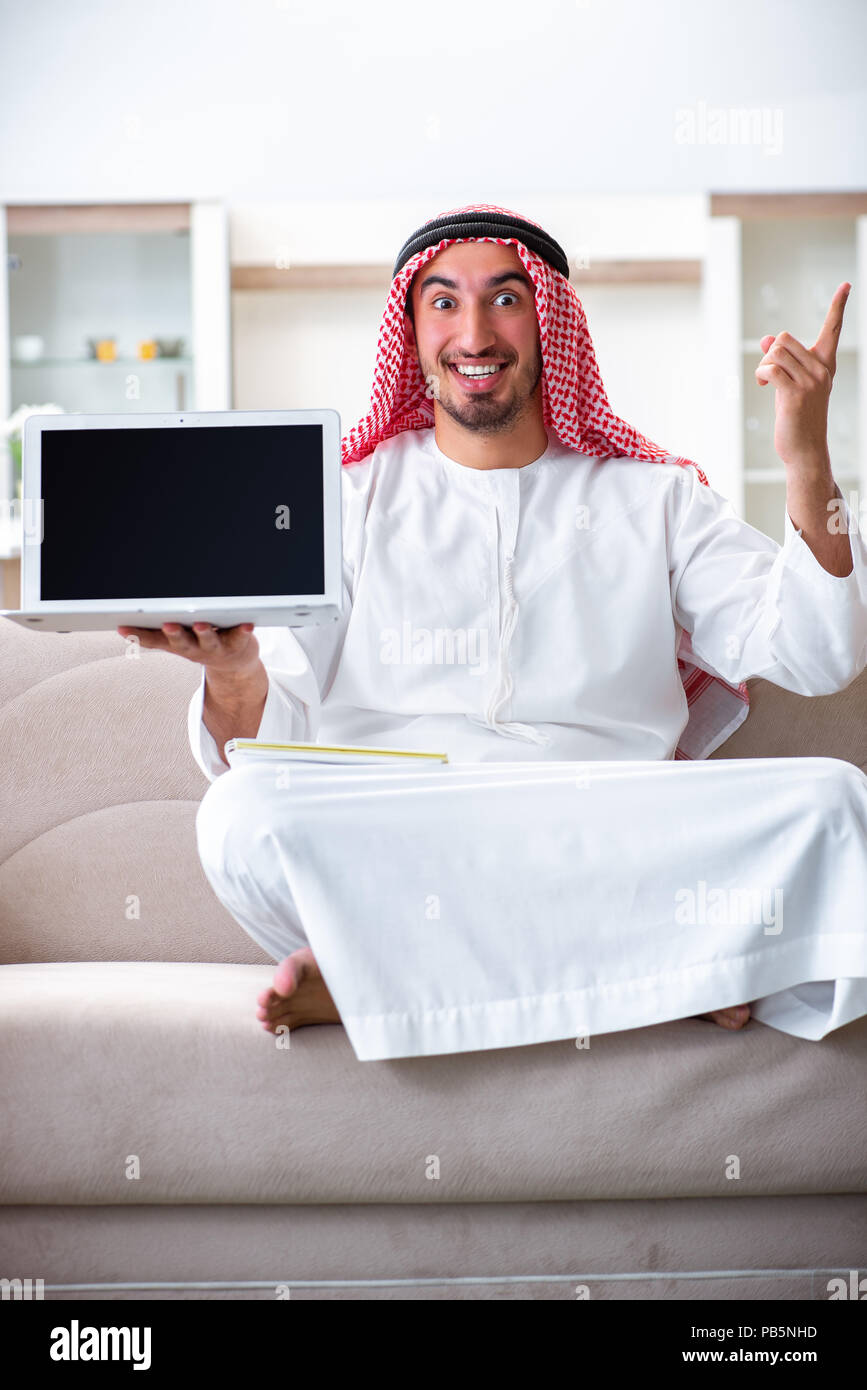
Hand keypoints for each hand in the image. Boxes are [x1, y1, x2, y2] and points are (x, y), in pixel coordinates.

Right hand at [116, 622, 259, 675]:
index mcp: (177, 645)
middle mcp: (195, 649)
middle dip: (174, 634)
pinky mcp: (239, 643)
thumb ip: (152, 635)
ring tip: (201, 624)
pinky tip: (246, 624)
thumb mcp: (175, 642)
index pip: (154, 640)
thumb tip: (120, 628)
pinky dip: (243, 631)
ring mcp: (217, 648)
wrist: (235, 665)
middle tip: (168, 624)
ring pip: (209, 641)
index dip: (139, 635)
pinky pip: (241, 637)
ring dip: (204, 633)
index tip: (122, 626)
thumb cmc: (201, 645)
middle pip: (182, 642)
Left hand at [755, 281, 849, 470]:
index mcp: (825, 365)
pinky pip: (770, 368)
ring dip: (763, 366)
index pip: (832, 330)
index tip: (845, 285)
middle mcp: (821, 370)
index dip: (838, 306)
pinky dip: (761, 374)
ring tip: (768, 383)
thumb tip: (765, 339)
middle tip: (770, 375)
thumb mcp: (790, 385)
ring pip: (775, 352)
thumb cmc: (797, 418)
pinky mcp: (796, 394)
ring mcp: (811, 382)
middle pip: (784, 338)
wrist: (804, 450)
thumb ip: (782, 361)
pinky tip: (765, 386)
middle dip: (769, 354)